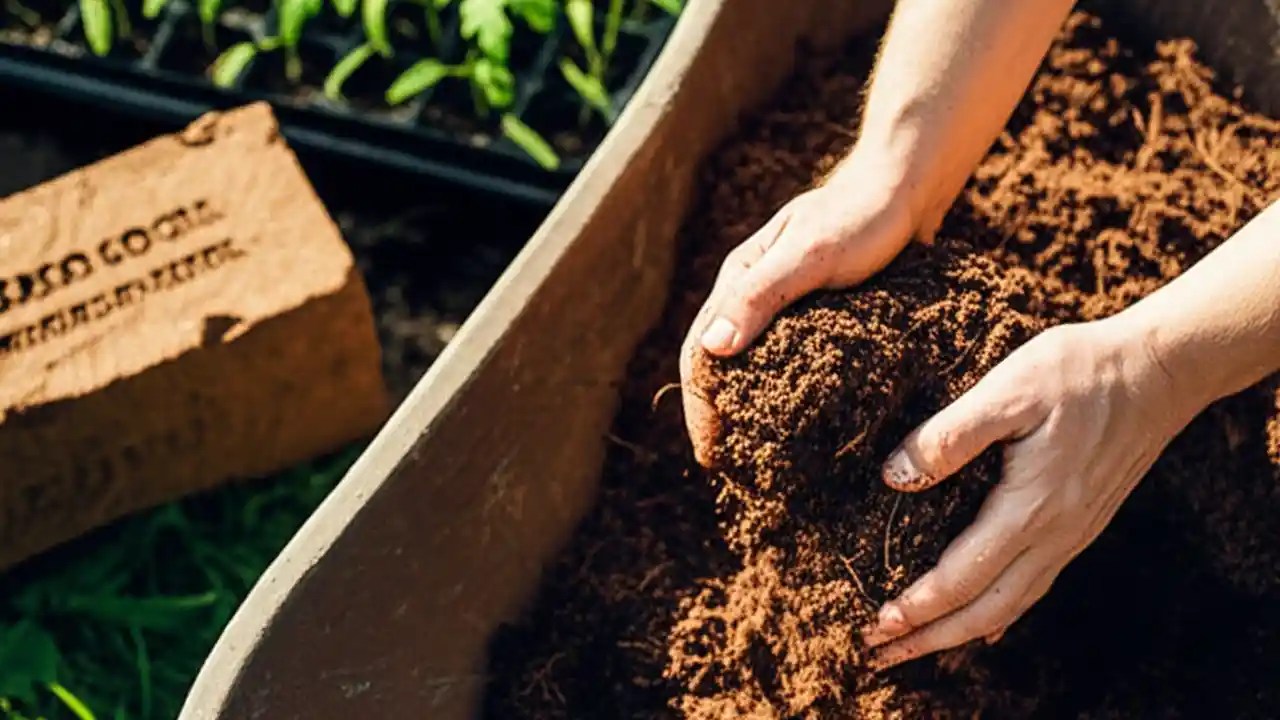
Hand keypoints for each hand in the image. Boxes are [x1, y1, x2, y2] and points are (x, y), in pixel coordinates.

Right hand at [680, 151, 921, 466]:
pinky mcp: (820, 313)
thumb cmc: (861, 217)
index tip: (710, 455)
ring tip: (762, 455)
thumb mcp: (811, 257)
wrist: (908, 187)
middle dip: (716, 415)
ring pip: (753, 364)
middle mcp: (755, 293)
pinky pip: (790, 358)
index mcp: (739, 279)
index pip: (699, 352)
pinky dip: (785, 393)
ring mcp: (786, 303)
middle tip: (732, 467)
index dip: (699, 407)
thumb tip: (712, 350)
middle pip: (719, 363)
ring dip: (749, 407)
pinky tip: (805, 422)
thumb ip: (761, 295)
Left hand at [862, 319, 1199, 668]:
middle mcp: (1055, 534)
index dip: (917, 607)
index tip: (876, 626)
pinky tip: (983, 624)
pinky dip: (1000, 613)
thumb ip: (949, 436)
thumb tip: (896, 477)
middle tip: (879, 654)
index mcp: (1030, 507)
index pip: (962, 577)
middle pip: (984, 609)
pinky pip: (1035, 585)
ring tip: (917, 646)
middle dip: (930, 637)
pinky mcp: (1082, 523)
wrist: (1161, 370)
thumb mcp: (1007, 390)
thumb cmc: (1079, 371)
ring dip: (959, 632)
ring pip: (1010, 604)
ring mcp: (1073, 534)